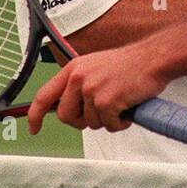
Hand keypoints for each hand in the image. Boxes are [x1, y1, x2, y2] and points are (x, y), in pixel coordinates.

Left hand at [27, 44, 167, 134]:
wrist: (153, 59)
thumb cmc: (129, 65)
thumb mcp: (95, 67)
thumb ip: (78, 84)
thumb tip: (65, 107)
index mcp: (73, 69)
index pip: (44, 95)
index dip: (35, 115)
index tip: (33, 128)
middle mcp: (79, 78)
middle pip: (66, 117)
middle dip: (82, 121)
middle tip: (100, 113)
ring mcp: (92, 89)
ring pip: (90, 123)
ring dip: (107, 120)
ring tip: (120, 103)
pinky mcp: (107, 101)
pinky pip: (109, 125)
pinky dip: (120, 123)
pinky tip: (128, 108)